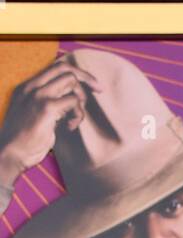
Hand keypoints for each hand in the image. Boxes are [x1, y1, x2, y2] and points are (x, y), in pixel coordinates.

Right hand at [0, 54, 101, 185]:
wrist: (10, 154)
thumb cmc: (24, 141)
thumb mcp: (35, 116)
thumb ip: (50, 105)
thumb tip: (71, 101)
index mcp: (28, 86)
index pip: (56, 67)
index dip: (77, 72)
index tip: (91, 83)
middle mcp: (33, 86)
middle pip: (66, 69)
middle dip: (87, 78)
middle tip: (99, 90)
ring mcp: (39, 95)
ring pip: (72, 82)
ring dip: (81, 102)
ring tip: (74, 120)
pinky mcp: (46, 108)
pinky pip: (73, 101)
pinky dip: (78, 114)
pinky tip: (70, 127)